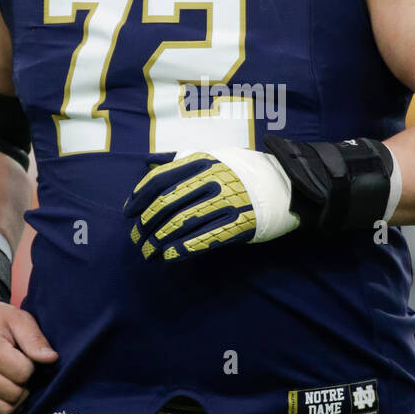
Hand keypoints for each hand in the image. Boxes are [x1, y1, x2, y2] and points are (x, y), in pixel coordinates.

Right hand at [0, 302, 57, 413]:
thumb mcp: (17, 319)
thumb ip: (35, 339)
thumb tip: (51, 359)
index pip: (23, 373)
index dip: (31, 366)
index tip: (25, 356)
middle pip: (14, 395)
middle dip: (25, 384)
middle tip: (21, 370)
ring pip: (4, 411)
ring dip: (16, 401)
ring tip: (15, 382)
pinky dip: (2, 412)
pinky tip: (6, 396)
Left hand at [123, 147, 298, 261]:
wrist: (285, 184)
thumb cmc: (243, 172)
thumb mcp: (214, 156)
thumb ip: (182, 161)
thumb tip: (149, 163)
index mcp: (202, 161)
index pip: (160, 179)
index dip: (139, 197)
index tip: (129, 213)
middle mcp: (212, 179)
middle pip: (167, 203)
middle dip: (146, 224)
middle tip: (137, 238)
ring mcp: (226, 202)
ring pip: (182, 223)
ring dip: (160, 240)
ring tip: (149, 252)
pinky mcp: (239, 223)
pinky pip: (205, 238)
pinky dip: (183, 249)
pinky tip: (170, 257)